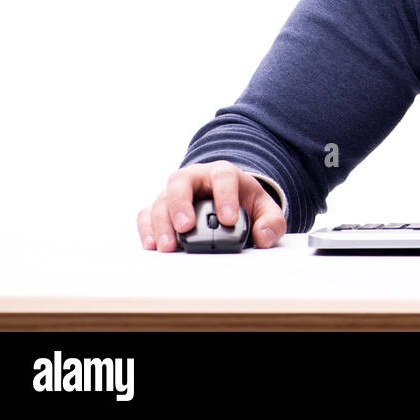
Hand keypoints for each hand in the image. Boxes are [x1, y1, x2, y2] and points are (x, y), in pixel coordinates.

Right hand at [137, 160, 285, 250]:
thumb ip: (271, 222)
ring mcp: (175, 193)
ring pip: (162, 200)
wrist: (227, 201)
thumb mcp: (264, 209)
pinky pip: (147, 214)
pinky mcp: (161, 208)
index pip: (223, 177)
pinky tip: (153, 244)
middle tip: (186, 227)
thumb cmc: (243, 202)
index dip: (225, 196)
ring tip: (169, 246)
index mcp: (223, 173)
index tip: (228, 219)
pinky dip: (147, 229)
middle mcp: (195, 179)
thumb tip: (264, 236)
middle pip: (181, 182)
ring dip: (162, 223)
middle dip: (182, 204)